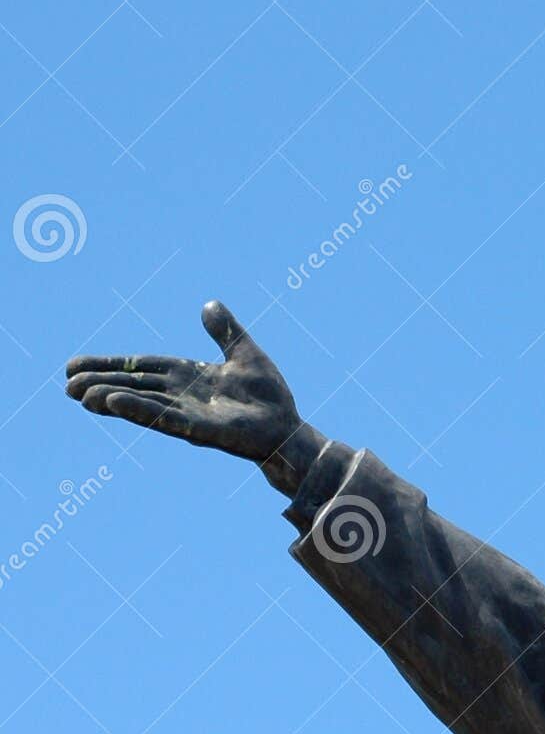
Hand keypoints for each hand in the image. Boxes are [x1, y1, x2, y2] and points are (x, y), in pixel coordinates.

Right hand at [66, 300, 323, 488]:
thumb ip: (225, 331)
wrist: (290, 428)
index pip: (140, 367)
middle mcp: (182, 395)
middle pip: (133, 385)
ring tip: (81, 396)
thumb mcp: (246, 354)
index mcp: (187, 376)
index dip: (109, 365)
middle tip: (66, 386)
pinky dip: (141, 410)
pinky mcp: (203, 430)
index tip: (74, 366)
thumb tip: (209, 304)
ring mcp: (190, 413)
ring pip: (143, 403)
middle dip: (100, 384)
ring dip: (113, 399)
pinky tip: (116, 404)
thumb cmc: (269, 397)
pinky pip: (167, 418)